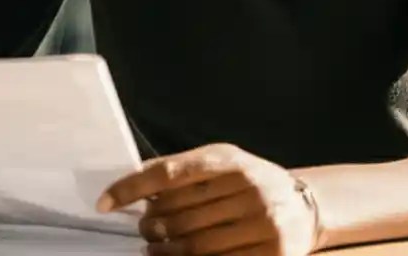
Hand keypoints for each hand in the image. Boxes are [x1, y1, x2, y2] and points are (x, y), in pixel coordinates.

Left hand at [97, 143, 319, 255]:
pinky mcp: (273, 254)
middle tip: (143, 228)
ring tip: (153, 249)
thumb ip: (182, 168)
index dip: (131, 188)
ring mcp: (262, 222)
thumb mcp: (223, 162)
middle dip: (150, 224)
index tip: (103, 202)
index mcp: (229, 160)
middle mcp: (248, 187)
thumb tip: (134, 180)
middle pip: (178, 214)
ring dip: (164, 251)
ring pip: (194, 245)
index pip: (168, 173)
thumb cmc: (252, 183)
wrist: (304, 207)